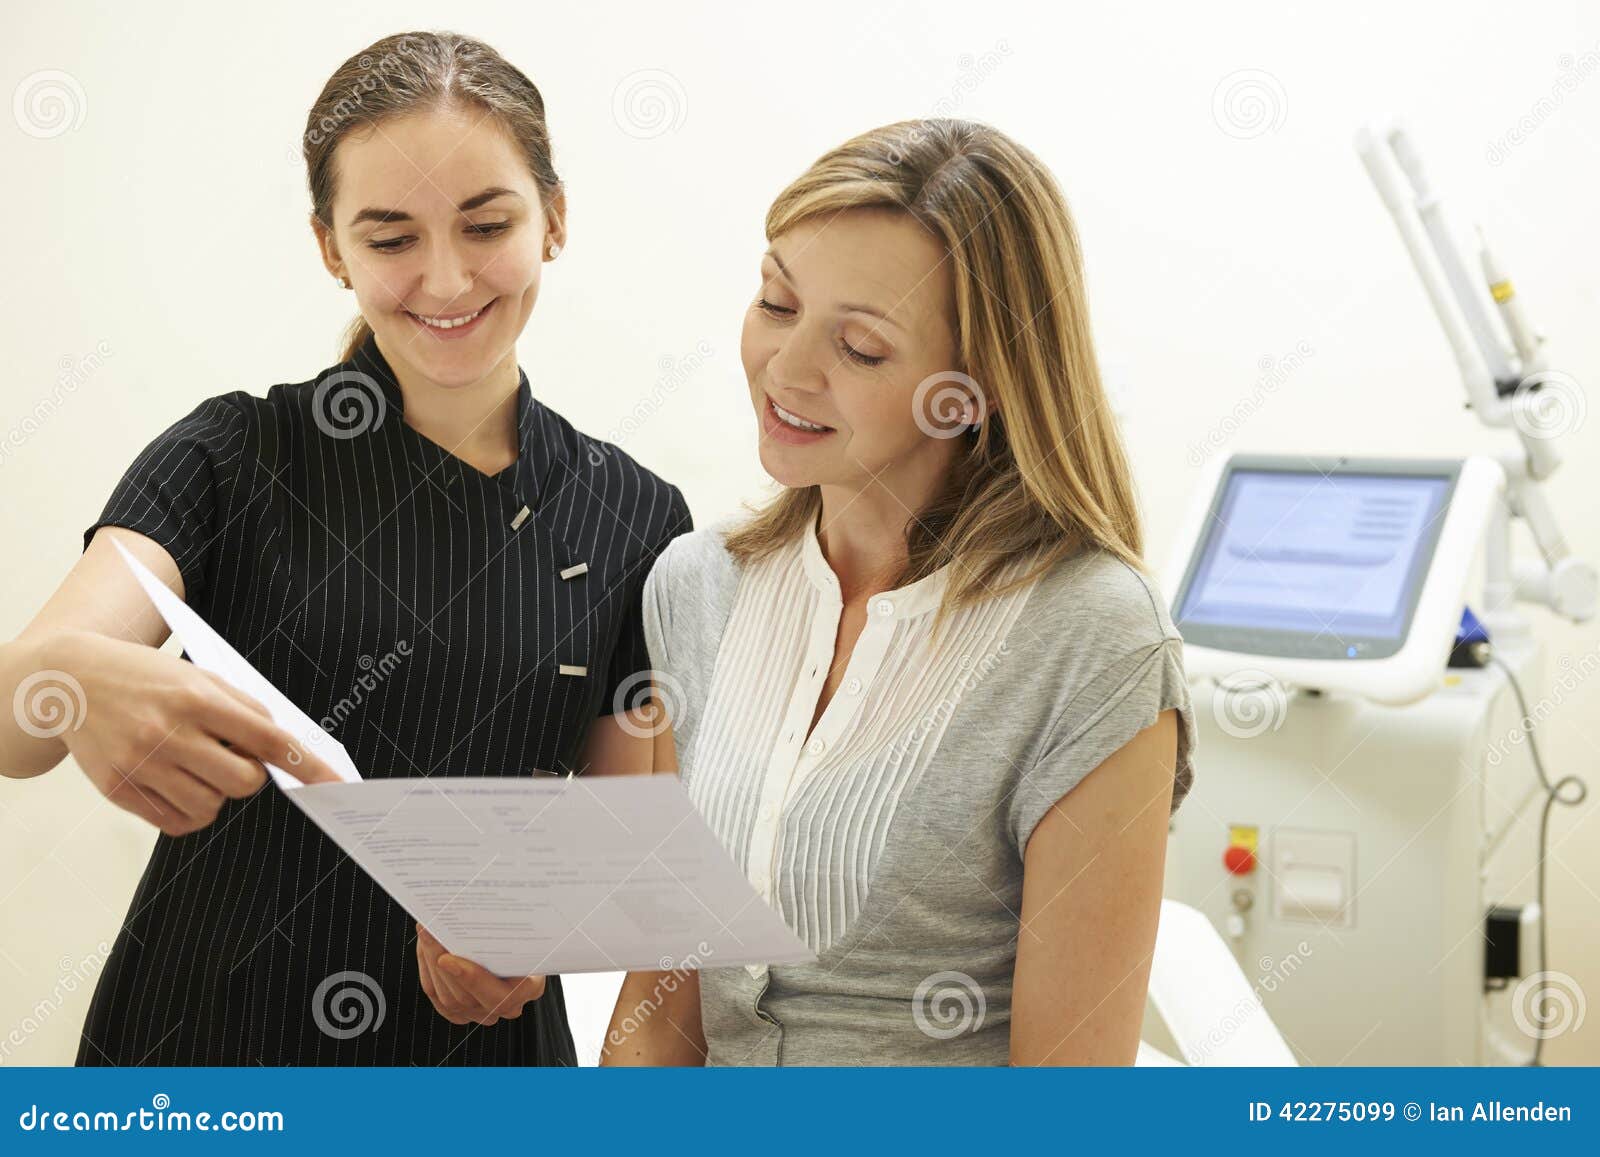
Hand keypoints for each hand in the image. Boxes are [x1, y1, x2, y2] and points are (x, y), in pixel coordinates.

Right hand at [43, 629, 341, 836]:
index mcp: (196, 698)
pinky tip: (176, 784)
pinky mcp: (117, 789)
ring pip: (211, 807)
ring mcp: (140, 764)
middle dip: (249, 775)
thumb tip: (284, 750)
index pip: (268, 739)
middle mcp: (168, 732)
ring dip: (217, 794)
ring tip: (196, 766)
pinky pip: (176, 823)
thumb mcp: (199, 676)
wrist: (71, 680)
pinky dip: (189, 812)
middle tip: (230, 756)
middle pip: (244, 782)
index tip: (335, 782)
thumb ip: (243, 710)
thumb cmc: (146, 678)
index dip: (306, 764)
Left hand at [415, 923, 546, 1026]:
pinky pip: (437, 995)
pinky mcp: (460, 1013)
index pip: (499, 997)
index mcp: (530, 988)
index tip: (447, 959)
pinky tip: (425, 946)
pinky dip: (428, 969)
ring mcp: (483, 1013)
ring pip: (447, 998)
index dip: (472, 980)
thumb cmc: (526, 933)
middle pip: (465, 997)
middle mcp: (507, 1006)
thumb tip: (475, 913)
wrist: (521, 943)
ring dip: (431, 962)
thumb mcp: (525, 929)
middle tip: (428, 930)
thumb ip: (506, 929)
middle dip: (440, 961)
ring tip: (425, 931)